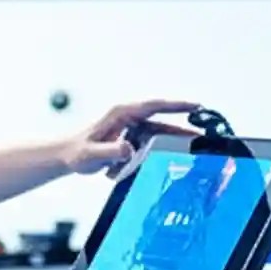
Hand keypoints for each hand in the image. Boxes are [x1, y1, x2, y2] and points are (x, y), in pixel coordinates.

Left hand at [62, 99, 200, 176]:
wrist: (67, 157)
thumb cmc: (76, 153)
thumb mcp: (91, 154)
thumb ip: (109, 152)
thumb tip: (128, 149)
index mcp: (122, 114)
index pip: (155, 106)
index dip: (177, 105)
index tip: (197, 106)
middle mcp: (130, 118)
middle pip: (163, 123)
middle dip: (183, 131)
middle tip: (203, 139)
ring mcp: (132, 129)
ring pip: (160, 136)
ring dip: (173, 145)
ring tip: (193, 154)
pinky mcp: (132, 141)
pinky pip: (151, 147)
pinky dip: (157, 155)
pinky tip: (164, 164)